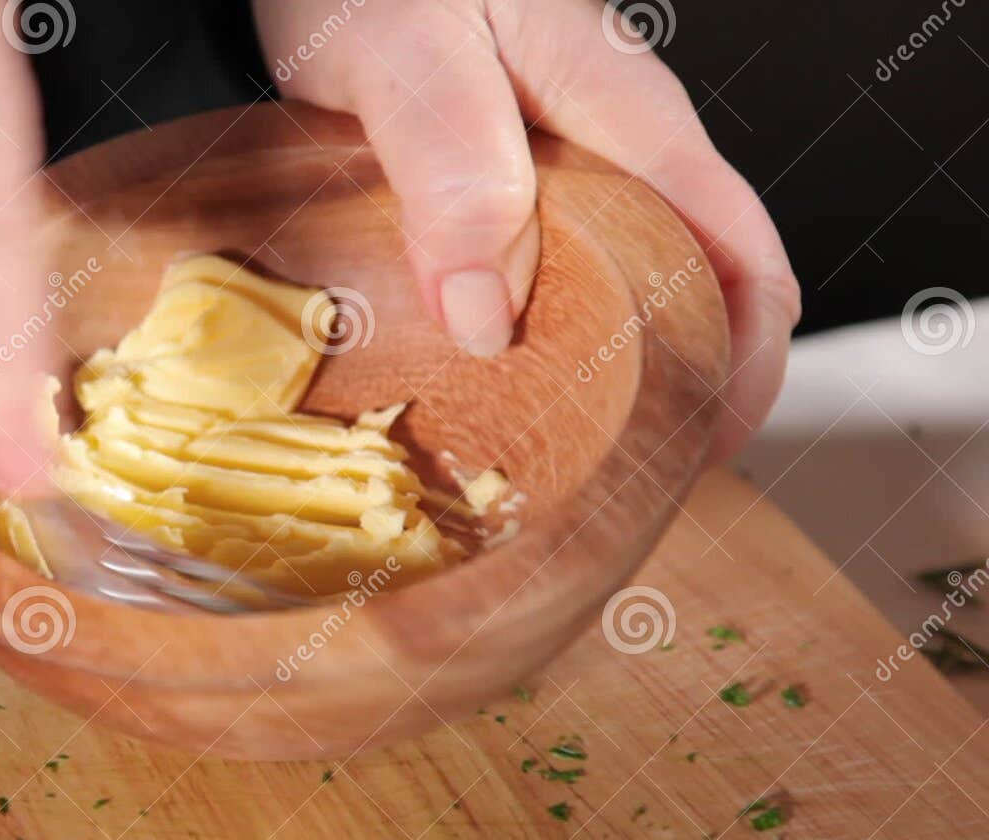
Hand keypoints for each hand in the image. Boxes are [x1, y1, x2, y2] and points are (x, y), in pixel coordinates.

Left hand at [254, 0, 800, 460]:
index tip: (706, 445)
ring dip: (592, 361)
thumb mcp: (409, 51)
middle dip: (676, 377)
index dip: (747, 357)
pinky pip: (525, 263)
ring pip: (603, 275)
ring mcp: (540, 156)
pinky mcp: (479, 172)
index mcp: (621, 110)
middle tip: (616, 471)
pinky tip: (465, 369)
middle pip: (684, 276)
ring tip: (543, 443)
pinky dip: (517, 326)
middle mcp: (598, 138)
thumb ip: (454, 168)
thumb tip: (487, 317)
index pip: (739, 248)